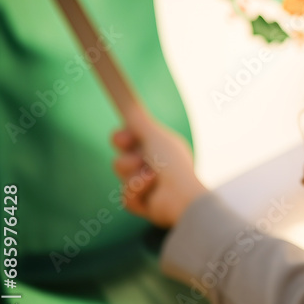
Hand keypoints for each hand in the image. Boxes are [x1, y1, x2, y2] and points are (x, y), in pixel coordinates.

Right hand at [110, 105, 208, 228]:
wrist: (182, 196)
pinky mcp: (142, 205)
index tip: (122, 136)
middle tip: (136, 158)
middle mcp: (155, 168)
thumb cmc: (172, 163)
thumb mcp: (154, 136)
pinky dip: (137, 190)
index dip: (122, 138)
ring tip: (151, 175)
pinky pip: (125, 195)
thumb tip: (127, 98)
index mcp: (161, 150)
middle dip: (126, 158)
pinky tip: (151, 191)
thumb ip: (137, 119)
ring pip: (122, 176)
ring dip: (133, 174)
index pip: (132, 141)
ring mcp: (148, 187)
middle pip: (122, 159)